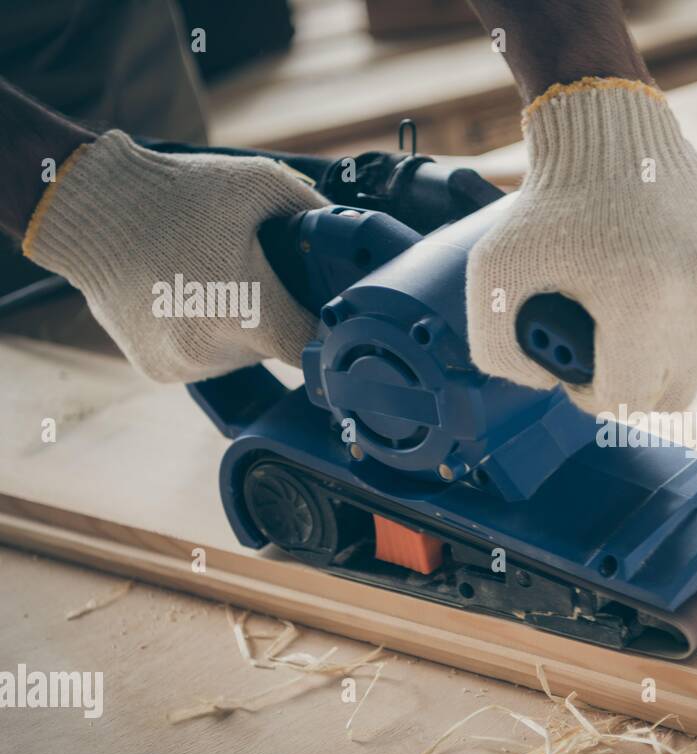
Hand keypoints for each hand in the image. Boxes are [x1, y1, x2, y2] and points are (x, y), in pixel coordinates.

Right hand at [23, 130, 324, 382]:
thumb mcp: (261, 185)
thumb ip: (316, 213)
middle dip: (279, 317)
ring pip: (242, 357)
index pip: (313, 347)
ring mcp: (184, 364)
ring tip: (217, 282)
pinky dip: (208, 337)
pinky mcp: (160, 371)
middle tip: (260, 276)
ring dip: (244, 330)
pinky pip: (206, 360)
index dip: (327, 332)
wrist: (85, 207)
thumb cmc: (175, 193)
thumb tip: (356, 234)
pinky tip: (190, 298)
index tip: (329, 316)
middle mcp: (214, 348)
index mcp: (247, 310)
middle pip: (277, 350)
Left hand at [465, 79, 696, 413]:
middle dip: (631, 386)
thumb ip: (499, 350)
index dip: (591, 395)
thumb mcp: (494, 273)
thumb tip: (547, 383)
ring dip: (663, 360)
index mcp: (642, 297)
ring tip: (628, 320)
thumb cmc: (548, 204)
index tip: (576, 365)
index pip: (627, 399)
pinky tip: (659, 290)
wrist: (611, 130)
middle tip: (602, 354)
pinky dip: (689, 326)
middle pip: (671, 396)